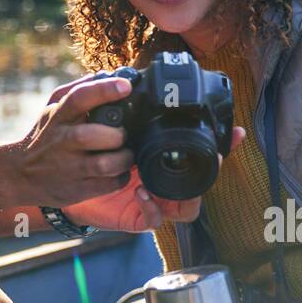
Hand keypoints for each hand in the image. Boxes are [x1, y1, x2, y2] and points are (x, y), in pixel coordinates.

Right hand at [7, 76, 135, 208]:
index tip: (125, 86)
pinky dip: (121, 177)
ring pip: (106, 164)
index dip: (104, 90)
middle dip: (117, 134)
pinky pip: (109, 185)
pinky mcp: (77, 191)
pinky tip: (117, 171)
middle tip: (122, 134)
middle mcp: (63, 141)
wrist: (19, 174)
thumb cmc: (44, 136)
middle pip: (94, 135)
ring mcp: (69, 168)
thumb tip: (104, 75)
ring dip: (124, 159)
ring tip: (124, 155)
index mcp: (58, 116)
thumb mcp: (51, 109)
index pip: (79, 98)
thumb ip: (76, 90)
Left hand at [62, 126, 243, 232]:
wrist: (66, 181)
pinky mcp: (140, 219)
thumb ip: (128, 112)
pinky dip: (152, 209)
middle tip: (216, 158)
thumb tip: (133, 82)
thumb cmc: (92, 153)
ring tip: (166, 177)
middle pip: (202, 185)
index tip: (236, 133)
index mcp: (163, 161)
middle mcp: (164, 183)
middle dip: (213, 172)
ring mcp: (156, 203)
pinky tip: (140, 193)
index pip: (202, 158)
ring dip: (185, 196)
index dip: (223, 147)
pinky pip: (156, 221)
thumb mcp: (112, 130)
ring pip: (188, 208)